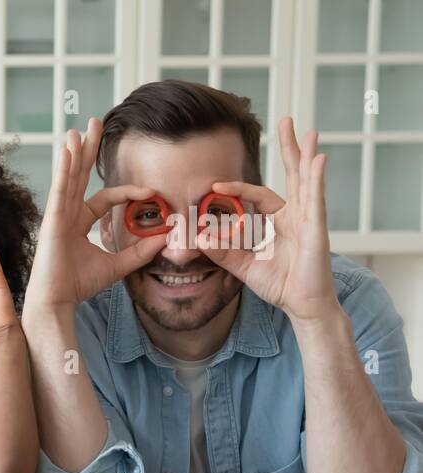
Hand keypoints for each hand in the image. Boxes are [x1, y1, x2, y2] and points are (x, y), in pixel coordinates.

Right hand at [25, 118, 167, 313]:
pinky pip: (60, 190)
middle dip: (88, 150)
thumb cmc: (80, 285)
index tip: (152, 191)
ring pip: (69, 177)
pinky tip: (67, 150)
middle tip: (95, 123)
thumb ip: (141, 251)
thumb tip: (169, 237)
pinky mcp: (52, 220)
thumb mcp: (118, 265)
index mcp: (79, 222)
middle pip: (80, 175)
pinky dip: (63, 169)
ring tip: (79, 129)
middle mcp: (67, 214)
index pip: (106, 197)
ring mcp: (57, 215)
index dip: (129, 192)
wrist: (58, 301)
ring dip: (74, 152)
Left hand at [198, 117, 337, 322]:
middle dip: (288, 148)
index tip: (214, 187)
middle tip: (285, 121)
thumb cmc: (280, 285)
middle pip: (291, 174)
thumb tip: (200, 240)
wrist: (301, 306)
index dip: (236, 189)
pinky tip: (318, 160)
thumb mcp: (244, 266)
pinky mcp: (317, 229)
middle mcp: (297, 215)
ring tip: (309, 131)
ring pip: (307, 181)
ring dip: (306, 155)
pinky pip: (316, 200)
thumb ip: (223, 252)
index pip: (257, 195)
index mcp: (280, 221)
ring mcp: (309, 220)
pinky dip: (316, 179)